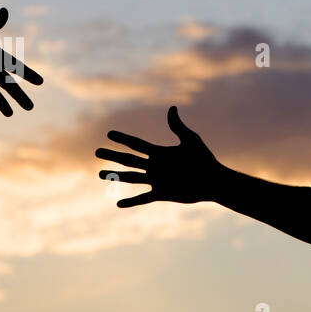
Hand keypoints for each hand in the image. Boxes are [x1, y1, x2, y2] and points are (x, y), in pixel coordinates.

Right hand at [96, 105, 222, 207]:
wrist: (214, 181)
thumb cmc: (205, 160)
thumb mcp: (190, 140)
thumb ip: (178, 126)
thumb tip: (172, 107)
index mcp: (160, 153)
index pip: (137, 145)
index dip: (123, 139)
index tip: (109, 134)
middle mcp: (155, 166)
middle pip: (129, 160)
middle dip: (113, 155)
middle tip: (97, 151)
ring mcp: (157, 181)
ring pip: (131, 178)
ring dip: (116, 176)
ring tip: (100, 174)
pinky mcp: (162, 194)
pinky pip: (143, 198)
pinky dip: (131, 202)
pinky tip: (118, 204)